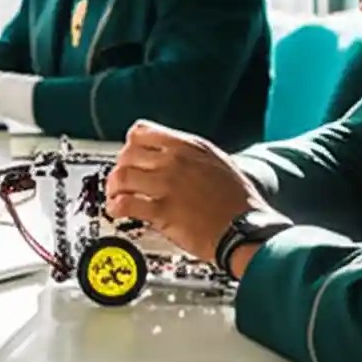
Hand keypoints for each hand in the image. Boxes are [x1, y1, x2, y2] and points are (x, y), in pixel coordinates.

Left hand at [105, 120, 280, 265]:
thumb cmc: (239, 202)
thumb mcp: (219, 161)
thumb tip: (171, 154)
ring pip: (121, 177)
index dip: (130, 146)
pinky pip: (125, 203)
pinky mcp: (162, 210)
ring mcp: (167, 184)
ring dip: (113, 188)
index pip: (141, 132)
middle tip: (120, 181)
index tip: (130, 157)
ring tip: (115, 197)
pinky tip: (118, 211)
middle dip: (120, 168)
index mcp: (188, 146)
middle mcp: (174, 161)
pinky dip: (115, 207)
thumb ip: (191, 154)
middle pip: (127, 154)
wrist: (248, 229)